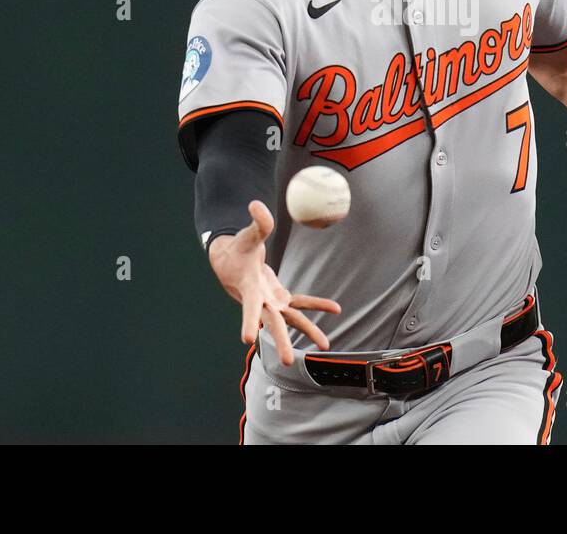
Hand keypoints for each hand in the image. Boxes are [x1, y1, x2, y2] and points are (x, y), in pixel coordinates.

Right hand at [208, 200, 340, 365]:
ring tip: (326, 346)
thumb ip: (256, 222)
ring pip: (290, 320)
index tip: (246, 338)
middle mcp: (259, 301)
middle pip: (272, 323)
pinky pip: (299, 304)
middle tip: (289, 361)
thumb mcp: (246, 235)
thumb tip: (256, 204)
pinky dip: (316, 306)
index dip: (247, 321)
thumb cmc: (238, 248)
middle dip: (281, 341)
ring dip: (307, 331)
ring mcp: (270, 302)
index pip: (247, 308)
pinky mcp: (278, 298)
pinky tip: (335, 310)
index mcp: (248, 289)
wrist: (231, 260)